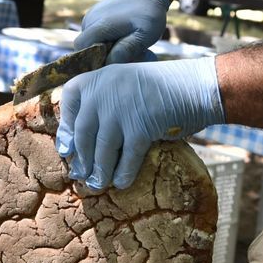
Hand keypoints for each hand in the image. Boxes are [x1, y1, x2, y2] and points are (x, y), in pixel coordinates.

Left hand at [56, 56, 223, 189]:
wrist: (196, 85)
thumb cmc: (162, 87)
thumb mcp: (126, 82)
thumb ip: (105, 100)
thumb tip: (81, 140)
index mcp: (98, 77)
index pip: (69, 100)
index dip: (65, 127)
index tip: (66, 149)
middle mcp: (104, 91)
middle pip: (83, 132)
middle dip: (82, 158)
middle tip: (80, 175)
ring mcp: (120, 110)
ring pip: (102, 149)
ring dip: (99, 171)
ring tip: (97, 184)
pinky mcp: (139, 127)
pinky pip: (126, 158)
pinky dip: (123, 174)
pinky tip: (121, 183)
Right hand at [74, 0, 170, 63]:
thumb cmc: (147, 14)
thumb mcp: (144, 34)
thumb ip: (127, 49)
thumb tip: (110, 62)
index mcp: (99, 26)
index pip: (82, 51)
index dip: (93, 61)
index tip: (113, 64)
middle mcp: (89, 21)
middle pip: (86, 48)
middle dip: (102, 56)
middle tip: (124, 55)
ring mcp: (90, 17)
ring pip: (91, 42)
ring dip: (105, 48)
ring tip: (125, 44)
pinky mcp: (94, 16)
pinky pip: (94, 34)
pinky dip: (106, 39)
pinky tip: (121, 37)